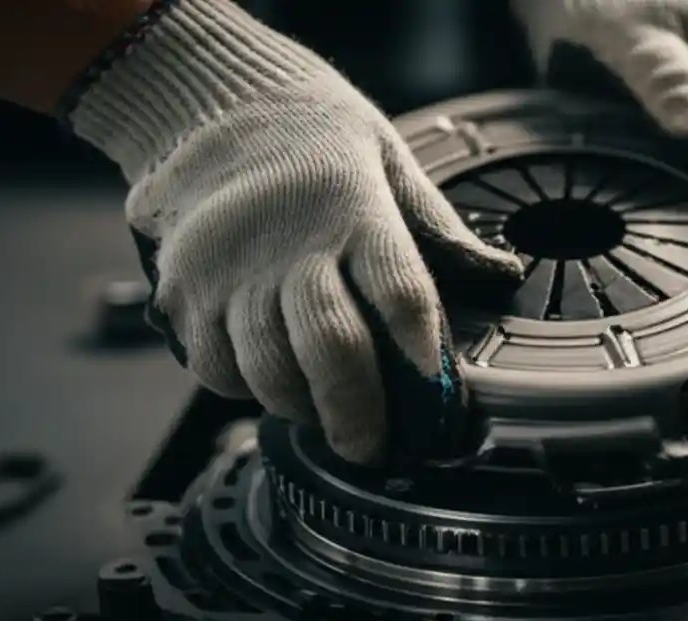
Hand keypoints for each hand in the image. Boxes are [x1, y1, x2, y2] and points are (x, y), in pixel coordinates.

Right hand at [69, 0, 521, 464]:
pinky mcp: (185, 290)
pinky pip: (217, 367)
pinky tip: (271, 381)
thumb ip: (439, 229)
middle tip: (374, 449)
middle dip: (358, 411)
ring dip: (303, 408)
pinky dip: (246, 389)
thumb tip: (503, 276)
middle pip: (330, 345)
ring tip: (326, 418)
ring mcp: (229, 269)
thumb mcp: (389, 160)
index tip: (438, 393)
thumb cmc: (314, 137)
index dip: (421, 349)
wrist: (211, 103)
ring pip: (269, 368)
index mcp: (353, 206)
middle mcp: (288, 241)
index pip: (398, 288)